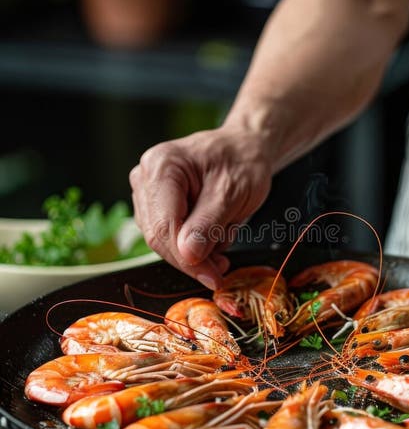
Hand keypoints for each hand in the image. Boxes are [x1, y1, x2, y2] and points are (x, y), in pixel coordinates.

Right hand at [129, 126, 272, 289]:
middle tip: (221, 267)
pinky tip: (214, 229)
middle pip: (158, 236)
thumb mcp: (232, 193)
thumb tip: (189, 256)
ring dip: (196, 249)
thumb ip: (208, 225)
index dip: (187, 260)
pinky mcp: (154, 205)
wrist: (243, 150)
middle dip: (192, 257)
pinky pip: (168, 236)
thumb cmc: (241, 163)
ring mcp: (146, 192)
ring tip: (224, 231)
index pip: (164, 226)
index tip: (213, 278)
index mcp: (162, 167)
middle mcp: (145, 177)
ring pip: (163, 240)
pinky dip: (194, 243)